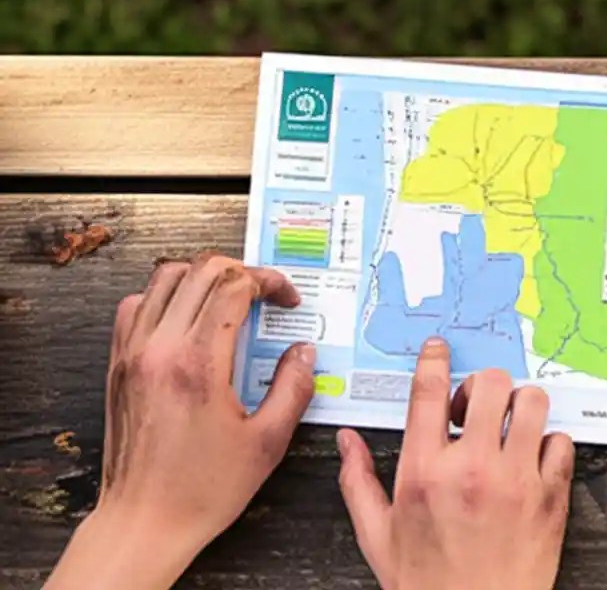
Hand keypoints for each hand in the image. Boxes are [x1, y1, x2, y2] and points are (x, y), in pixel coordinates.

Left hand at [45, 254, 317, 589]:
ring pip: (163, 278)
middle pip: (200, 271)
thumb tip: (302, 354)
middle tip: (264, 292)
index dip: (269, 282)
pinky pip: (136, 306)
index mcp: (199, 364)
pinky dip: (164, 298)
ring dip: (202, 278)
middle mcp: (159, 350)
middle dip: (241, 271)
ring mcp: (132, 354)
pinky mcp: (118, 366)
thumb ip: (292, 388)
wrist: (145, 521)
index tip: (286, 300)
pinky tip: (187, 318)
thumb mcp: (268, 441)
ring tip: (228, 297)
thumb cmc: (200, 490)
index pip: (234, 286)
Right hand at [337, 338, 574, 589]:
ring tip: (510, 425)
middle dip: (482, 386)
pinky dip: (549, 443)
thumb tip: (347, 442)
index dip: (434, 360)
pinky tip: (533, 459)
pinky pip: (560, 442)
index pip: (429, 393)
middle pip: (488, 384)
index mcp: (424, 473)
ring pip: (532, 403)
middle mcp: (472, 469)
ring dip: (521, 406)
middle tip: (479, 406)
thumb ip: (358, 482)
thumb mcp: (378, 536)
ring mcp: (516, 480)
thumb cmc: (428, 585)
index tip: (438, 350)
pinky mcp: (551, 496)